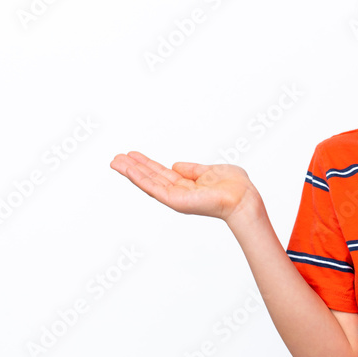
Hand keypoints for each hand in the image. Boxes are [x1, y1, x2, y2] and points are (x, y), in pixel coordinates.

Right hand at [110, 151, 259, 222]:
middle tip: (116, 158)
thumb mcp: (210, 171)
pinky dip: (139, 178)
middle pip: (151, 178)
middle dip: (133, 168)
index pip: (162, 174)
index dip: (147, 165)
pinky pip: (153, 188)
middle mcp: (179, 192)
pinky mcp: (175, 201)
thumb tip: (176, 165)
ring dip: (130, 172)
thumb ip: (193, 169)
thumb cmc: (234, 186)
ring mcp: (176, 197)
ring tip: (115, 161)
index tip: (132, 156)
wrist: (242, 197)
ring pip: (148, 183)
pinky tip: (128, 169)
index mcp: (188, 185)